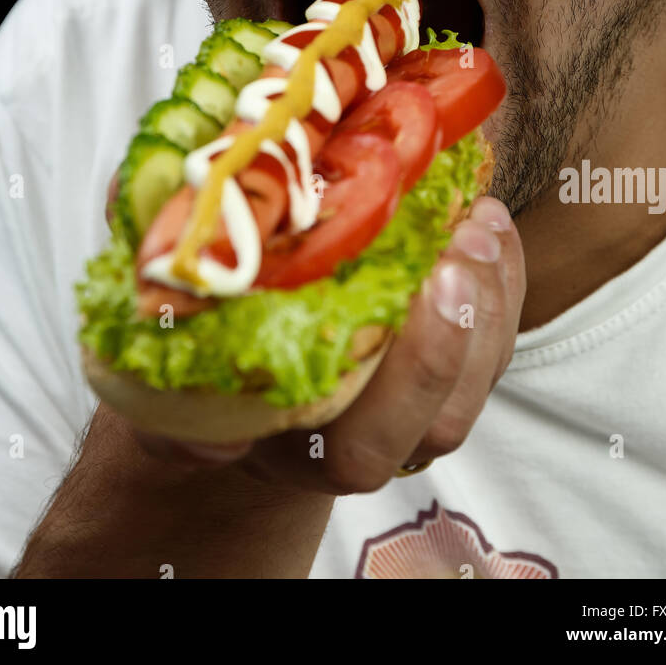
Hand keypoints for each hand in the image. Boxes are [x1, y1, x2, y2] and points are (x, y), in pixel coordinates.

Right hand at [118, 192, 525, 491]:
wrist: (231, 361)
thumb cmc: (199, 338)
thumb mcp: (163, 331)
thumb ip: (160, 315)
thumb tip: (176, 298)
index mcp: (291, 441)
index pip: (359, 444)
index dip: (401, 377)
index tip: (417, 287)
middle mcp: (360, 439)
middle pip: (435, 421)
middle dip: (458, 334)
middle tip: (456, 243)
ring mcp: (408, 406)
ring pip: (477, 383)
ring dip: (490, 301)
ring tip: (478, 223)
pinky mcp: (444, 365)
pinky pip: (495, 341)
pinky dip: (504, 282)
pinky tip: (489, 220)